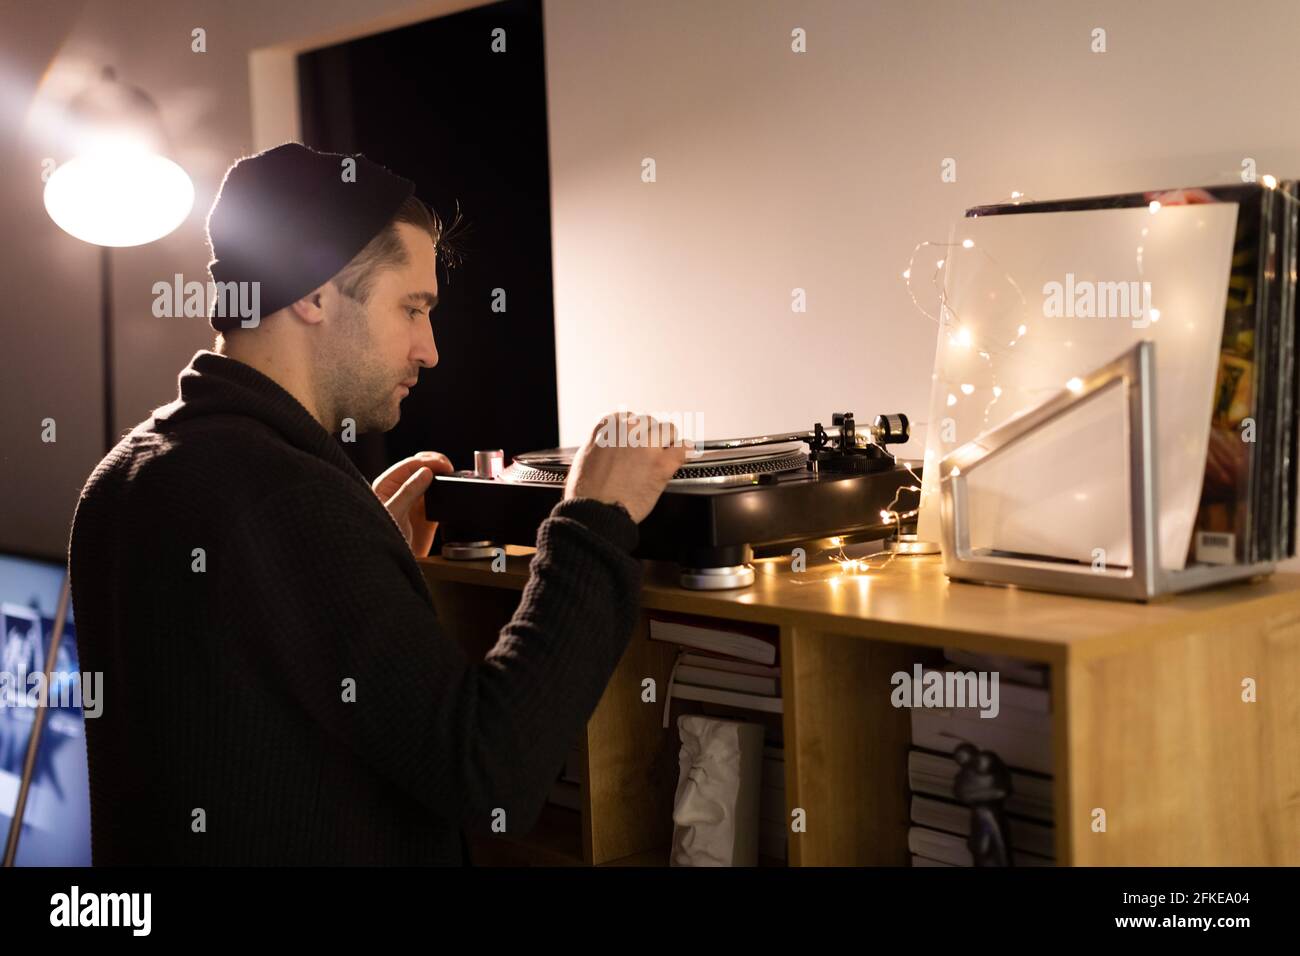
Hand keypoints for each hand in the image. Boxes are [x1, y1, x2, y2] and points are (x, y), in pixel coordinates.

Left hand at [372, 451, 453, 556]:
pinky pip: (439, 499)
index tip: (443, 464)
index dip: (427, 461)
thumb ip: (408, 491)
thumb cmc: (380, 538)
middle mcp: (401, 491)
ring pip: (432, 482)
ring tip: (453, 476)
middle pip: (421, 469)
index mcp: (387, 485)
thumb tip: (425, 472)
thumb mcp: (394, 512)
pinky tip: (453, 491)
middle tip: (449, 468)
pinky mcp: (427, 516)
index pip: (409, 465)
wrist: (389, 565)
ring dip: (443, 476)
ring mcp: (415, 503)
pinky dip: (448, 493)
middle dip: (436, 464)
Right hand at [565, 412, 687, 522]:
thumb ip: (604, 443)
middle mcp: (627, 431)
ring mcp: (646, 446)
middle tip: (647, 453)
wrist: (596, 511)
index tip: (637, 440)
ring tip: (663, 455)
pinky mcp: (661, 463)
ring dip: (667, 442)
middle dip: (650, 437)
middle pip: (650, 422)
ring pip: (668, 430)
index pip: (629, 416)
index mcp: (607, 427)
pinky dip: (684, 452)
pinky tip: (680, 458)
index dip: (635, 432)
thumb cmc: (587, 492)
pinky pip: (683, 448)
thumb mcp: (585, 456)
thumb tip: (615, 444)